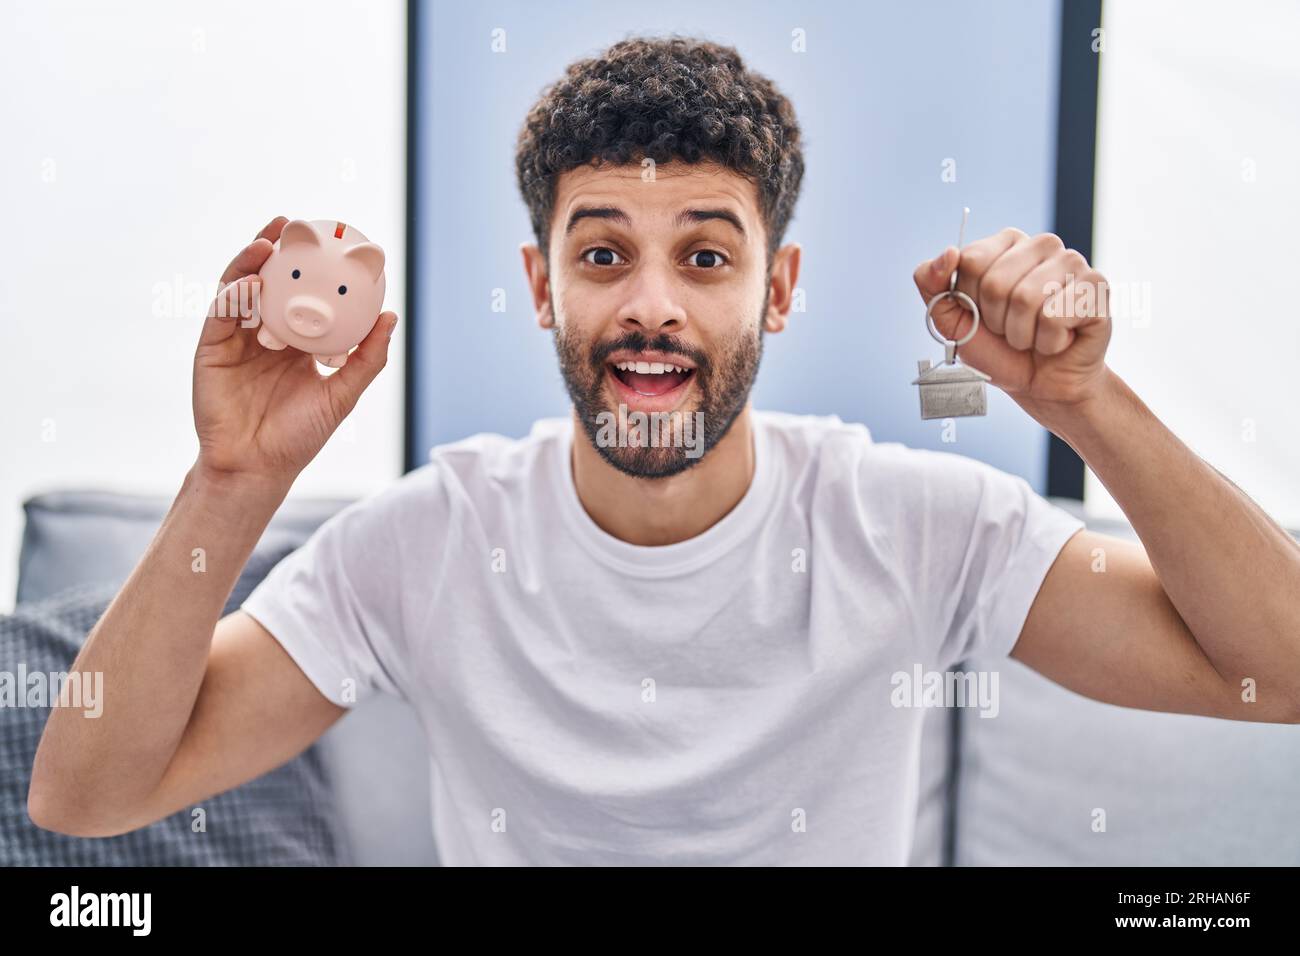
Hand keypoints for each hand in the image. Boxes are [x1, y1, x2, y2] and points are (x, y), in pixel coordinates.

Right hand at [192, 216, 397, 485]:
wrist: (256, 467)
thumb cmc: (300, 436)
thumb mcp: (342, 394)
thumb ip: (367, 358)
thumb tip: (391, 316)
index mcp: (296, 340)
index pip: (303, 293)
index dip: (311, 264)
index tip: (328, 238)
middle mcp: (265, 333)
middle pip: (268, 280)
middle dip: (275, 248)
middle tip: (290, 222)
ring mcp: (236, 337)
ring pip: (241, 288)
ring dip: (250, 260)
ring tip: (267, 239)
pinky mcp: (211, 347)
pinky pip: (222, 312)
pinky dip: (235, 292)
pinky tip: (251, 280)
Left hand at [913, 229, 1111, 411]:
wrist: (1040, 385)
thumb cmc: (999, 349)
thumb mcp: (952, 320)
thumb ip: (932, 283)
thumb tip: (948, 253)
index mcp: (1006, 243)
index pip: (969, 260)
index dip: (969, 299)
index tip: (983, 313)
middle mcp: (1042, 244)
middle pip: (996, 282)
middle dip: (996, 320)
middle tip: (1011, 330)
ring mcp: (1073, 262)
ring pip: (1026, 299)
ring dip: (1021, 334)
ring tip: (1033, 335)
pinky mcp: (1097, 287)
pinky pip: (1055, 316)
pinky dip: (1048, 341)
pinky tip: (1059, 339)